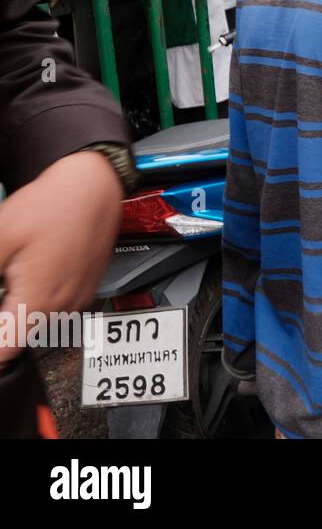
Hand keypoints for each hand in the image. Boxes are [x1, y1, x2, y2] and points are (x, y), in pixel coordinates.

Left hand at [0, 151, 122, 367]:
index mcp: (38, 301)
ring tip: (13, 275)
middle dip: (3, 323)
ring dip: (17, 313)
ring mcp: (76, 298)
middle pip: (19, 339)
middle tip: (6, 276)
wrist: (93, 186)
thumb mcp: (0, 239)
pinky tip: (27, 274)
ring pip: (36, 325)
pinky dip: (36, 301)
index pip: (4, 353)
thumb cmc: (53, 205)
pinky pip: (54, 309)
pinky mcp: (84, 288)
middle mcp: (62, 307)